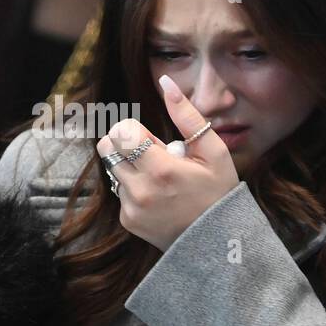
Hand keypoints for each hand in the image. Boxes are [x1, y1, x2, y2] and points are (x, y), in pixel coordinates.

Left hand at [97, 74, 238, 251]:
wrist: (217, 242)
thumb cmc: (219, 192)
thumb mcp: (213, 152)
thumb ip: (187, 115)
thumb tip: (166, 82)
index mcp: (161, 170)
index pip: (121, 131)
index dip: (136, 130)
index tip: (155, 142)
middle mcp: (140, 190)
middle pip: (106, 147)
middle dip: (125, 144)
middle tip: (151, 154)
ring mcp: (131, 208)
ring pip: (113, 169)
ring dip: (130, 167)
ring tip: (160, 179)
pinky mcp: (127, 220)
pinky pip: (119, 192)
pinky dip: (134, 188)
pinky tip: (159, 197)